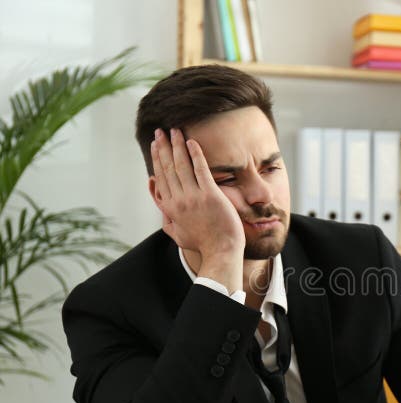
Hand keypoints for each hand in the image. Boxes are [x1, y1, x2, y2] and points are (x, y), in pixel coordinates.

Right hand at [150, 128, 244, 290]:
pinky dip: (195, 154)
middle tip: (159, 132)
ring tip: (174, 130)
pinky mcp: (210, 195)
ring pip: (181, 165)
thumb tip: (163, 212)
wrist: (221, 251)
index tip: (155, 146)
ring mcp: (193, 197)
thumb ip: (168, 222)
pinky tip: (192, 142)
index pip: (160, 178)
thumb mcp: (178, 236)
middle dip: (163, 147)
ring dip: (177, 145)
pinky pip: (201, 169)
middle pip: (168, 168)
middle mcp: (178, 201)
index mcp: (170, 209)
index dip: (157, 160)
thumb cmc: (203, 245)